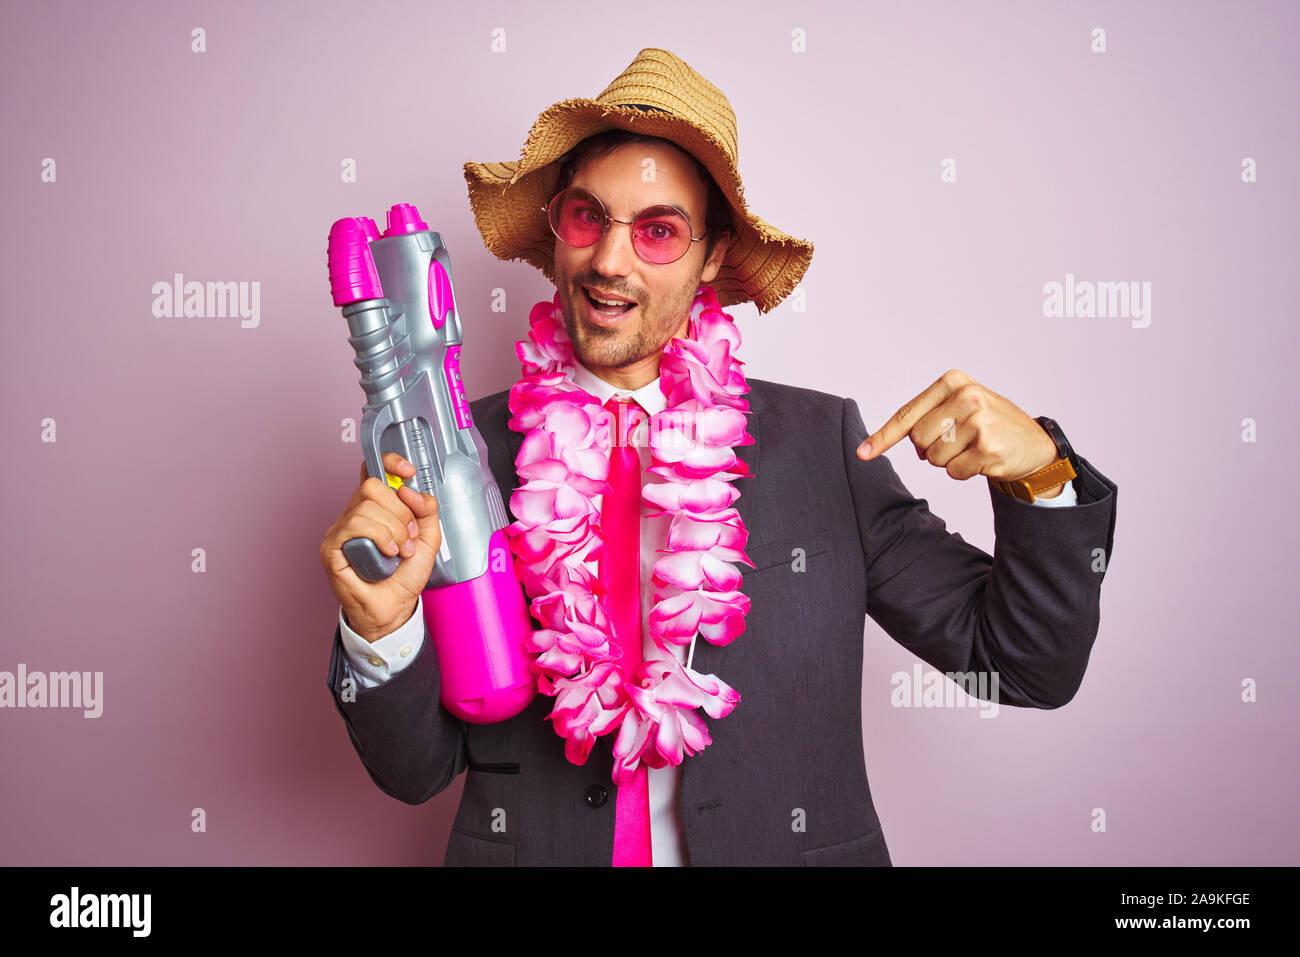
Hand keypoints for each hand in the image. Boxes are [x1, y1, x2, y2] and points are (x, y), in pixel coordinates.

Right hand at [319, 452, 442, 642]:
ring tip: (401, 551)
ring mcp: (342, 529)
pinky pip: (353, 524)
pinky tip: (388, 553)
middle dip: (401, 511)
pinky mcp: (332, 546)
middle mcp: (357, 513)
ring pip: (366, 505)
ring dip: (394, 530)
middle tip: (410, 536)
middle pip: (373, 485)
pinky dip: (379, 536)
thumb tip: (409, 489)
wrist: (394, 608)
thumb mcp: (428, 537)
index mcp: (377, 507)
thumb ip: (427, 509)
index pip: (374, 471)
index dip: (389, 463)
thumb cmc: (404, 575)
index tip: (408, 471)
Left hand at [856, 370, 1062, 493]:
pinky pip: (953, 472)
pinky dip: (964, 472)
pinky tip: (984, 459)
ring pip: (935, 458)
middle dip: (931, 449)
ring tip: (974, 449)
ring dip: (949, 461)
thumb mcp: (960, 407)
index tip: (862, 453)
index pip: (908, 414)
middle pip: (918, 440)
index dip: (883, 437)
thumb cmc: (990, 426)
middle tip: (958, 443)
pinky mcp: (987, 446)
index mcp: (953, 381)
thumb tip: (887, 440)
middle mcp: (966, 396)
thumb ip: (927, 416)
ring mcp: (978, 420)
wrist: (1035, 445)